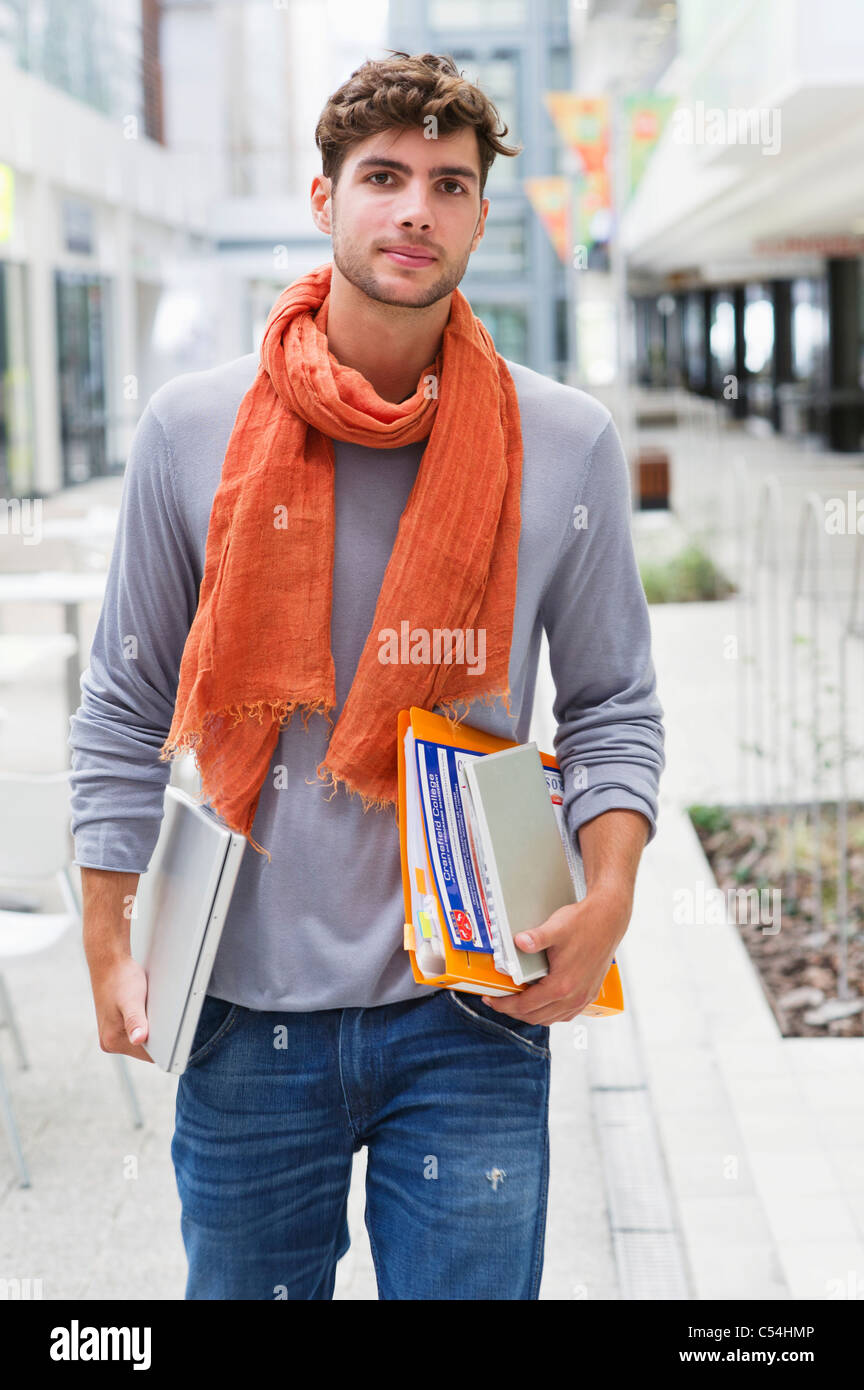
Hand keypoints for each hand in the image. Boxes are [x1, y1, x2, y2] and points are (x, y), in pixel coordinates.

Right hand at [90, 954, 153, 1063]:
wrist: (108, 963)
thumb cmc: (120, 979)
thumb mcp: (131, 1000)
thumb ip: (135, 1020)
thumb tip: (138, 1039)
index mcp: (112, 1041)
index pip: (147, 1055)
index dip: (162, 1044)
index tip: (170, 1030)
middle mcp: (110, 1041)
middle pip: (145, 1049)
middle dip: (156, 1034)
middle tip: (158, 1013)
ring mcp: (112, 1034)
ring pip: (142, 1039)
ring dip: (150, 1026)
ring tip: (148, 1007)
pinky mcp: (116, 1025)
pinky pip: (137, 1029)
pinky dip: (145, 1021)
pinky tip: (144, 1007)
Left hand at [481, 884, 632, 1024]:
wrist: (610, 918)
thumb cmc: (584, 923)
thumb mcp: (556, 927)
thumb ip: (536, 938)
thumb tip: (518, 941)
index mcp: (562, 985)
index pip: (525, 1005)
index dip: (504, 1005)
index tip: (490, 1000)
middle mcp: (574, 996)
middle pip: (536, 1017)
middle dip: (513, 1012)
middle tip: (498, 1001)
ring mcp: (583, 997)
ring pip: (551, 1018)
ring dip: (531, 1014)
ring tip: (516, 1003)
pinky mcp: (589, 993)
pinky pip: (565, 1014)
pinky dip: (550, 1013)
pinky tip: (542, 1003)